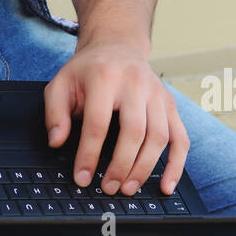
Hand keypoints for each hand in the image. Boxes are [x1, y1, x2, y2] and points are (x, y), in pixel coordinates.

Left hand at [43, 38, 188, 196]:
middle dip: (121, 165)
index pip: (98, 122)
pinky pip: (180, 137)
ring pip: (159, 136)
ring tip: (127, 189)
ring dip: (144, 168)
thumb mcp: (61, 83)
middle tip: (108, 188)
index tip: (82, 177)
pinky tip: (165, 185)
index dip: (89, 154)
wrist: (117, 46)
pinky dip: (176, 165)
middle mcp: (135, 84)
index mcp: (105, 77)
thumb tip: (56, 142)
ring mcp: (157, 94)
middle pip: (134, 131)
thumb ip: (55, 112)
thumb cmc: (88, 70)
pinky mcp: (170, 105)